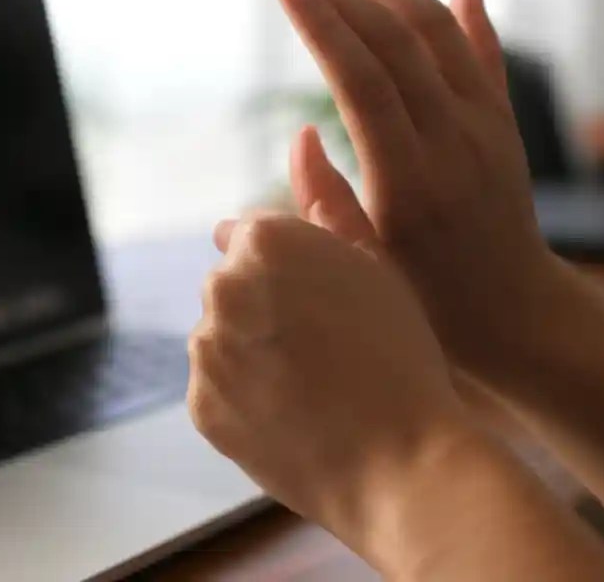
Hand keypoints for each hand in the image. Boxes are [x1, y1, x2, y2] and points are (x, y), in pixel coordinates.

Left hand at [189, 211, 474, 560]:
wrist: (403, 463)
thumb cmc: (402, 356)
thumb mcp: (375, 261)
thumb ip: (326, 201)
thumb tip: (300, 140)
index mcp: (265, 242)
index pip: (253, 234)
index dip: (293, 267)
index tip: (325, 300)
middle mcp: (222, 288)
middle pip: (232, 283)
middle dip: (265, 305)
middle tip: (325, 346)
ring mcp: (206, 350)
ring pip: (221, 336)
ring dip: (251, 350)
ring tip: (313, 383)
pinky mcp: (201, 405)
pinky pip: (217, 388)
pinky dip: (244, 397)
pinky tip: (293, 413)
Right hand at [256, 0, 562, 378]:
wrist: (516, 318)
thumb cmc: (425, 307)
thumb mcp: (360, 268)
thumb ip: (324, 201)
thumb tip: (304, 134)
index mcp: (409, 182)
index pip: (362, 81)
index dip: (323, 25)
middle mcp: (453, 143)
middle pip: (396, 42)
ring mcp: (485, 129)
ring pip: (439, 34)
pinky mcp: (502, 126)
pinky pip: (483, 54)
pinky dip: (466, 13)